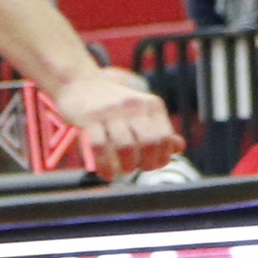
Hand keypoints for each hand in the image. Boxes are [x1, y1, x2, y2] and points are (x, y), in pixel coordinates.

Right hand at [50, 69, 184, 180]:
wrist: (79, 83)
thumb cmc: (115, 104)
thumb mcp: (142, 110)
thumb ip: (159, 129)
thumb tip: (179, 147)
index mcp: (151, 105)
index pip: (165, 137)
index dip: (162, 157)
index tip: (153, 165)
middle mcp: (133, 106)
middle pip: (149, 142)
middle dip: (147, 162)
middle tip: (139, 168)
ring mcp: (110, 111)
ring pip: (125, 146)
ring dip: (126, 166)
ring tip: (123, 171)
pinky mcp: (88, 118)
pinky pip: (98, 147)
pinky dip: (104, 166)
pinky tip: (105, 174)